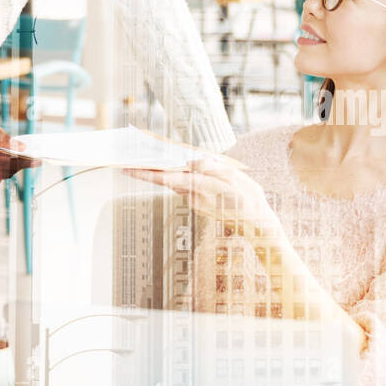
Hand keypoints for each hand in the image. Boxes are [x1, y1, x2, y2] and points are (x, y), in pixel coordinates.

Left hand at [126, 158, 281, 241]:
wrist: (257, 225)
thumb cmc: (249, 201)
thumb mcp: (236, 179)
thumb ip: (213, 168)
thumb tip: (193, 162)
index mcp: (201, 187)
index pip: (168, 177)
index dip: (146, 173)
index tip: (128, 168)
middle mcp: (194, 196)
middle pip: (166, 180)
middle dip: (147, 171)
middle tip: (127, 161)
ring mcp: (196, 202)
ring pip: (175, 183)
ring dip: (162, 173)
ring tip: (147, 159)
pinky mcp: (199, 205)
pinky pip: (185, 188)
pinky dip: (179, 179)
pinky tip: (178, 170)